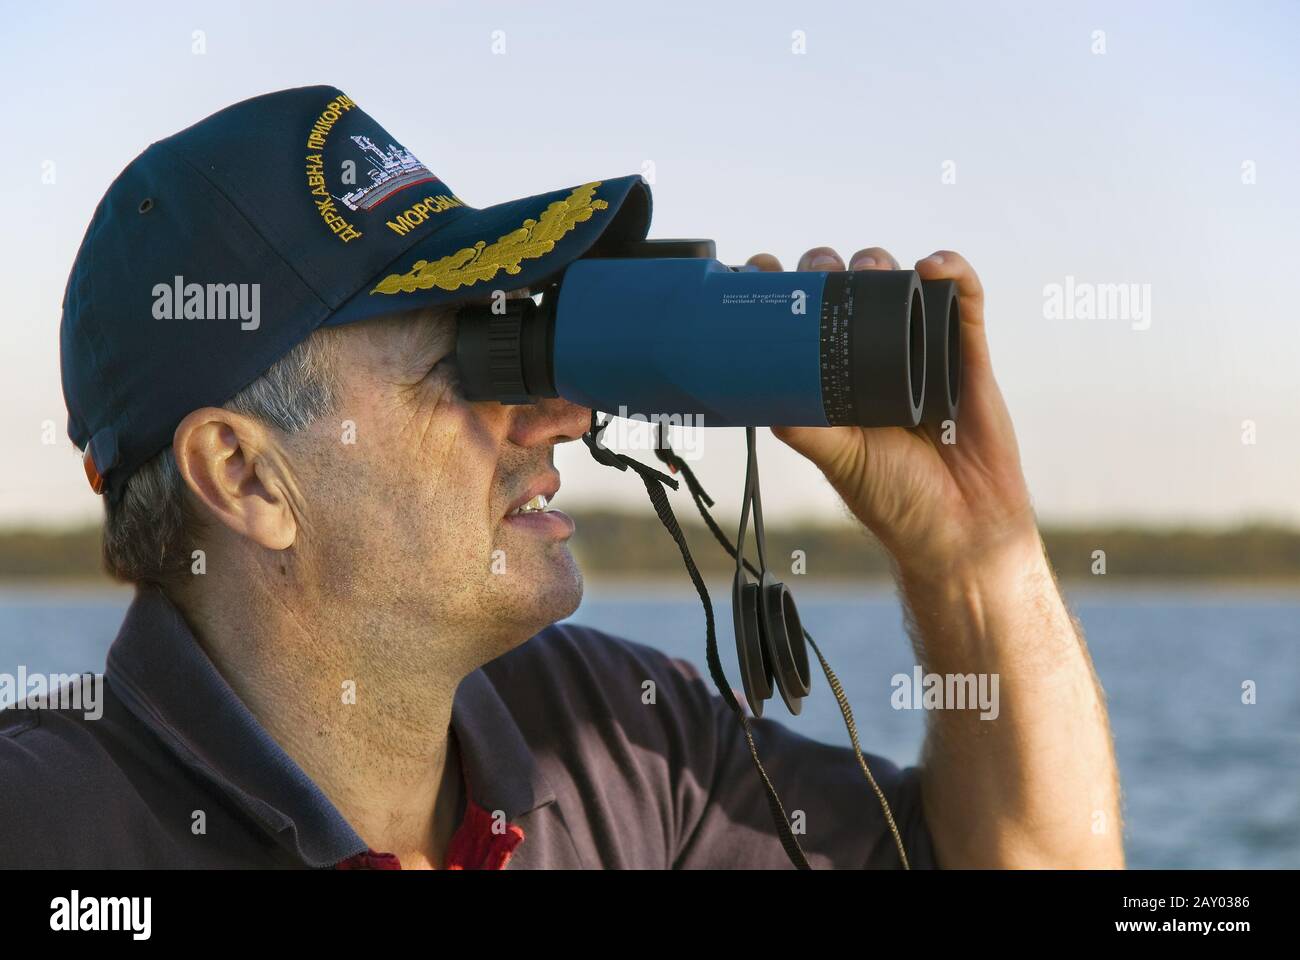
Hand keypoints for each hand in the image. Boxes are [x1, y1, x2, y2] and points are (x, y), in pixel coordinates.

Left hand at [749, 246, 1037, 576]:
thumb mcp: (839, 458)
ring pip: (900, 284)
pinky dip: (954, 273)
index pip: (805, 322)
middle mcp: (876, 357)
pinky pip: (965, 302)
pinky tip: (934, 266)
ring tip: (869, 267)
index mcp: (836, 377)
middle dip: (829, 266)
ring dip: (879, 262)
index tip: (762, 270)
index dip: (786, 291)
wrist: (959, 527)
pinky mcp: (967, 354)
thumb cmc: (894, 497)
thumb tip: (760, 396)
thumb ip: (805, 427)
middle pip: (848, 290)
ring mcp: (923, 350)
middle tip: (818, 270)